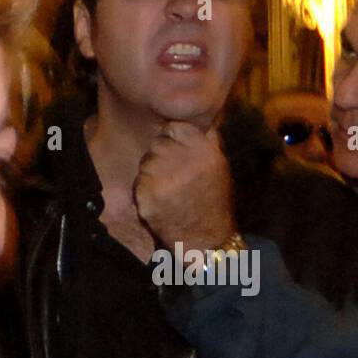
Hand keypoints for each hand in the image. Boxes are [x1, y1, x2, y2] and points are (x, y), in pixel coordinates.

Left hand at [134, 121, 234, 249]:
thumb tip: (193, 117)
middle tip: (176, 180)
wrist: (207, 240)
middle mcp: (183, 157)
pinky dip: (146, 193)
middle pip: (157, 144)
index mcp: (203, 147)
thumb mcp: (219, 165)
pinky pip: (139, 183)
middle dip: (162, 159)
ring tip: (170, 193)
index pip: (173, 127)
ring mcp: (163, 175)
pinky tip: (161, 204)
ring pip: (146, 163)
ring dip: (152, 176)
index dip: (173, 141)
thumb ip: (206, 139)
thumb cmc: (213, 202)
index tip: (179, 157)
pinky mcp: (148, 193)